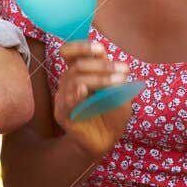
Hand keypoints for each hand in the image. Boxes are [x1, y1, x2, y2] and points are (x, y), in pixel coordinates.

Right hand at [53, 40, 133, 158]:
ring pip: (76, 80)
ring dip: (99, 79)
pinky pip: (66, 101)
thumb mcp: (121, 95)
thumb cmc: (112, 113)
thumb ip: (117, 83)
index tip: (101, 49)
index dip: (83, 46)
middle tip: (124, 71)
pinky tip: (83, 91)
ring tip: (117, 83)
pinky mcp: (62, 113)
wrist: (105, 140)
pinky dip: (75, 95)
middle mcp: (70, 81)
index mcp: (81, 71)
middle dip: (102, 66)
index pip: (71, 51)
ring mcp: (64, 97)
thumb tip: (117, 74)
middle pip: (78, 65)